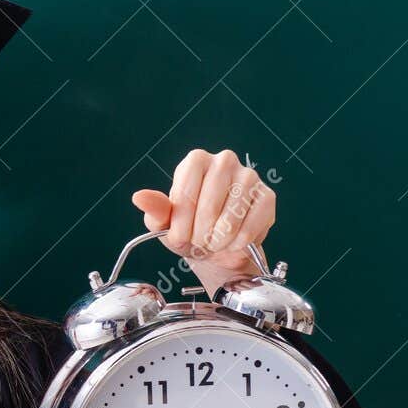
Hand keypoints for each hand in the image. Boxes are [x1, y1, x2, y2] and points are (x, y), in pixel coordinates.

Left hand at [131, 148, 275, 293]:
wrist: (216, 247)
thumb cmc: (189, 229)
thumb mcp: (165, 224)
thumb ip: (156, 210)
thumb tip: (140, 197)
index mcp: (195, 162)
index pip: (185, 192)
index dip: (182, 223)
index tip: (179, 237)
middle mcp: (224, 161)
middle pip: (208, 206)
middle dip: (200, 235)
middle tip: (198, 243)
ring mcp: (249, 176)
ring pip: (231, 218)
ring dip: (219, 240)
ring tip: (214, 242)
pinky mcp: (267, 196)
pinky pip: (251, 226)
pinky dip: (238, 243)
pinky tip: (233, 242)